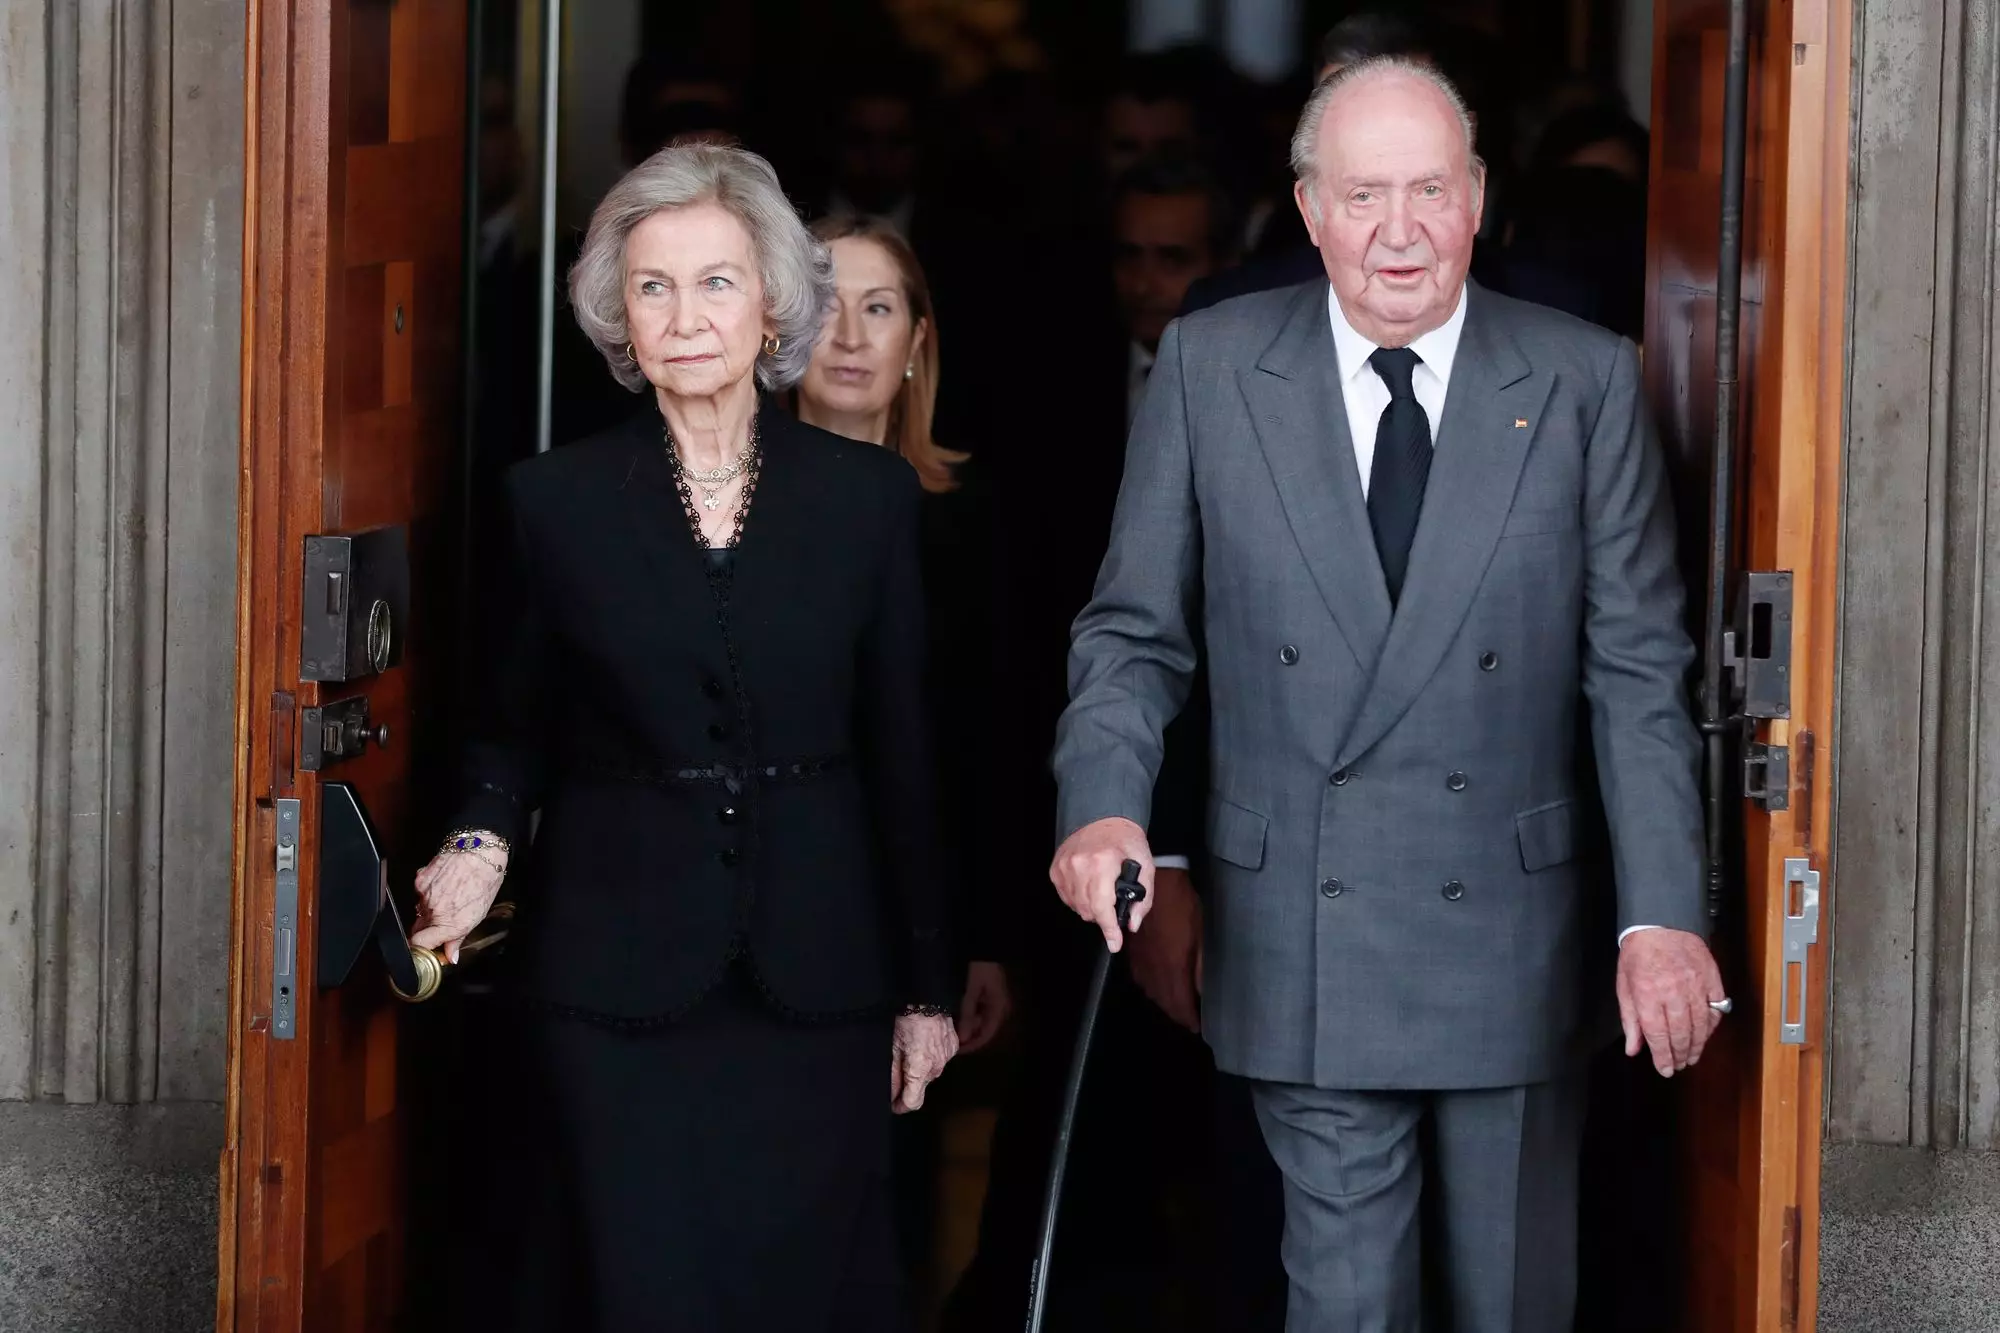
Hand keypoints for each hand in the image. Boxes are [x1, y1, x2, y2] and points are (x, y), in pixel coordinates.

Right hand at [410, 848, 506, 963]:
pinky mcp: (420, 880)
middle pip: (418, 928)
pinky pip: (419, 893)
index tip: (423, 949)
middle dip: (427, 928)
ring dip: (429, 908)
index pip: (418, 944)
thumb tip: (450, 955)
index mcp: (450, 923)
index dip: (419, 948)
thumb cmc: (485, 880)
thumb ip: (459, 937)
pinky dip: (428, 892)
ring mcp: (424, 895)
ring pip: (419, 910)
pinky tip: (443, 884)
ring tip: (449, 896)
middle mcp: (434, 911)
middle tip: (441, 921)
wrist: (480, 850)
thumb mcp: (478, 914)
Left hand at [891, 1012, 958, 1113]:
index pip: (913, 1102)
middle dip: (909, 1083)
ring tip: (910, 1050)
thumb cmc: (906, 1020)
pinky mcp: (953, 1046)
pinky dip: (931, 1056)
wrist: (926, 998)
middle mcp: (937, 1067)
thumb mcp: (892, 1048)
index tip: (893, 1104)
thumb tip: (889, 1095)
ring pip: (931, 1072)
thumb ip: (892, 1075)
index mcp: (920, 1070)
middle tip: (897, 1067)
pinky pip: (940, 1059)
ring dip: (920, 1068)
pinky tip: (923, 1042)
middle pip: (921, 1087)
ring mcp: (947, 1057)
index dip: (901, 1106)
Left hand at [954, 961, 1012, 1053]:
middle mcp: (999, 1007)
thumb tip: (963, 1038)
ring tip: (950, 1030)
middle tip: (950, 1041)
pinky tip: (956, 1016)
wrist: (983, 945)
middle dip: (968, 1037)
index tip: (956, 1051)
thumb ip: (967, 1014)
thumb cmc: (978, 967)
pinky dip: (968, 1015)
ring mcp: (994, 1000)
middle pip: (984, 1030)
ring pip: (981, 1021)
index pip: (986, 1035)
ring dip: (967, 1026)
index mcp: (999, 1008)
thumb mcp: (970, 990)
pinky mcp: (987, 994)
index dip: (972, 1045)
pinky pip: (979, 1011)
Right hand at [1050, 817, 1153, 951]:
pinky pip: (1066, 897)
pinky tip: (1089, 888)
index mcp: (1103, 862)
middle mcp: (1079, 865)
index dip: (1109, 929)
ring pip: (1076, 906)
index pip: (1102, 906)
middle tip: (1114, 906)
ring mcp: (1065, 866)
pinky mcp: (1056, 868)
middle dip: (1103, 917)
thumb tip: (1131, 924)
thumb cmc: (1126, 841)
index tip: (1114, 943)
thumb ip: (1143, 898)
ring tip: (1102, 893)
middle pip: (1088, 910)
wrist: (1103, 818)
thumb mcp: (1146, 866)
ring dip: (1090, 908)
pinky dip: (1079, 899)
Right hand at [1129, 866, 1201, 1032]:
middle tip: (1191, 1020)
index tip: (1200, 1028)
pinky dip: (1152, 989)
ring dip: (1165, 1002)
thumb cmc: (1184, 906)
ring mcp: (1140, 961)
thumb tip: (1205, 993)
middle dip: (1178, 1014)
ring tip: (1178, 1006)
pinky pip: (1141, 979)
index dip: (1190, 1019)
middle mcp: (1152, 970)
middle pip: (1164, 1002)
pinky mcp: (1133, 952)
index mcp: (1172, 968)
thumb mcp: (1201, 935)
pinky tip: (1160, 986)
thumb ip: (1202, 968)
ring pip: (1151, 992)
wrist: (1156, 883)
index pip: (1180, 1005)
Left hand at [1616, 927, 1725, 1075]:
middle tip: (1679, 1065)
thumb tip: (1633, 1048)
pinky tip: (1705, 1034)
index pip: (1657, 1035)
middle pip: (1681, 1033)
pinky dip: (1712, 1025)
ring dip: (1697, 1045)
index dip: (1662, 1057)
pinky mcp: (1711, 978)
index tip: (1665, 1069)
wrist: (1660, 923)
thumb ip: (1630, 1019)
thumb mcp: (1624, 985)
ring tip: (1691, 1056)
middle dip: (1680, 1055)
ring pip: (1700, 1025)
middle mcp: (1672, 991)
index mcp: (1648, 993)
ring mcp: (1695, 985)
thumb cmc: (1639, 953)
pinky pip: (1716, 1009)